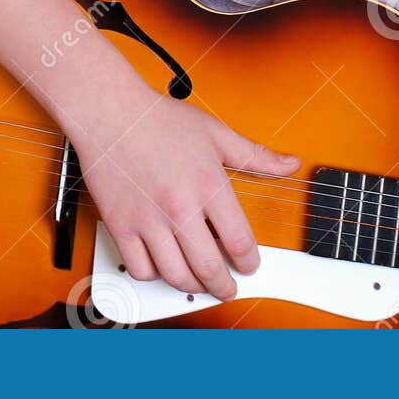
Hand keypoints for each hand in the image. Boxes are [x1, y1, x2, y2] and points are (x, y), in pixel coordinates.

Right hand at [71, 83, 299, 301]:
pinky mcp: (121, 224)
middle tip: (226, 287)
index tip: (248, 265)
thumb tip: (288, 164)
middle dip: (224, 286)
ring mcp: (148, 218)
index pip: (240, 243)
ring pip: (175, 275)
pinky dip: (153, 275)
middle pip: (209, 268)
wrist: (110, 111)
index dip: (249, 262)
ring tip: (197, 281)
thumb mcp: (215, 133)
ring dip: (192, 285)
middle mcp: (179, 206)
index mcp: (209, 185)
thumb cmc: (158, 119)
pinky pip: (139, 267)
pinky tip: (161, 266)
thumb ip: (255, 154)